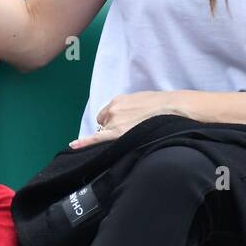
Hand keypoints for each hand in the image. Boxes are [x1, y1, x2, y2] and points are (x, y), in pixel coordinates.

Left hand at [70, 91, 187, 149]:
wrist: (172, 108)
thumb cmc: (160, 105)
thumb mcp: (140, 100)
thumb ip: (128, 108)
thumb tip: (128, 117)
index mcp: (118, 101)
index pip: (107, 115)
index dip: (113, 121)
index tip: (121, 125)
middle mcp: (113, 111)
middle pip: (105, 125)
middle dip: (113, 129)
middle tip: (131, 130)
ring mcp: (114, 122)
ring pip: (106, 135)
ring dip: (114, 136)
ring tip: (133, 135)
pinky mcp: (117, 134)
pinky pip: (96, 139)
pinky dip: (84, 142)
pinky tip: (73, 145)